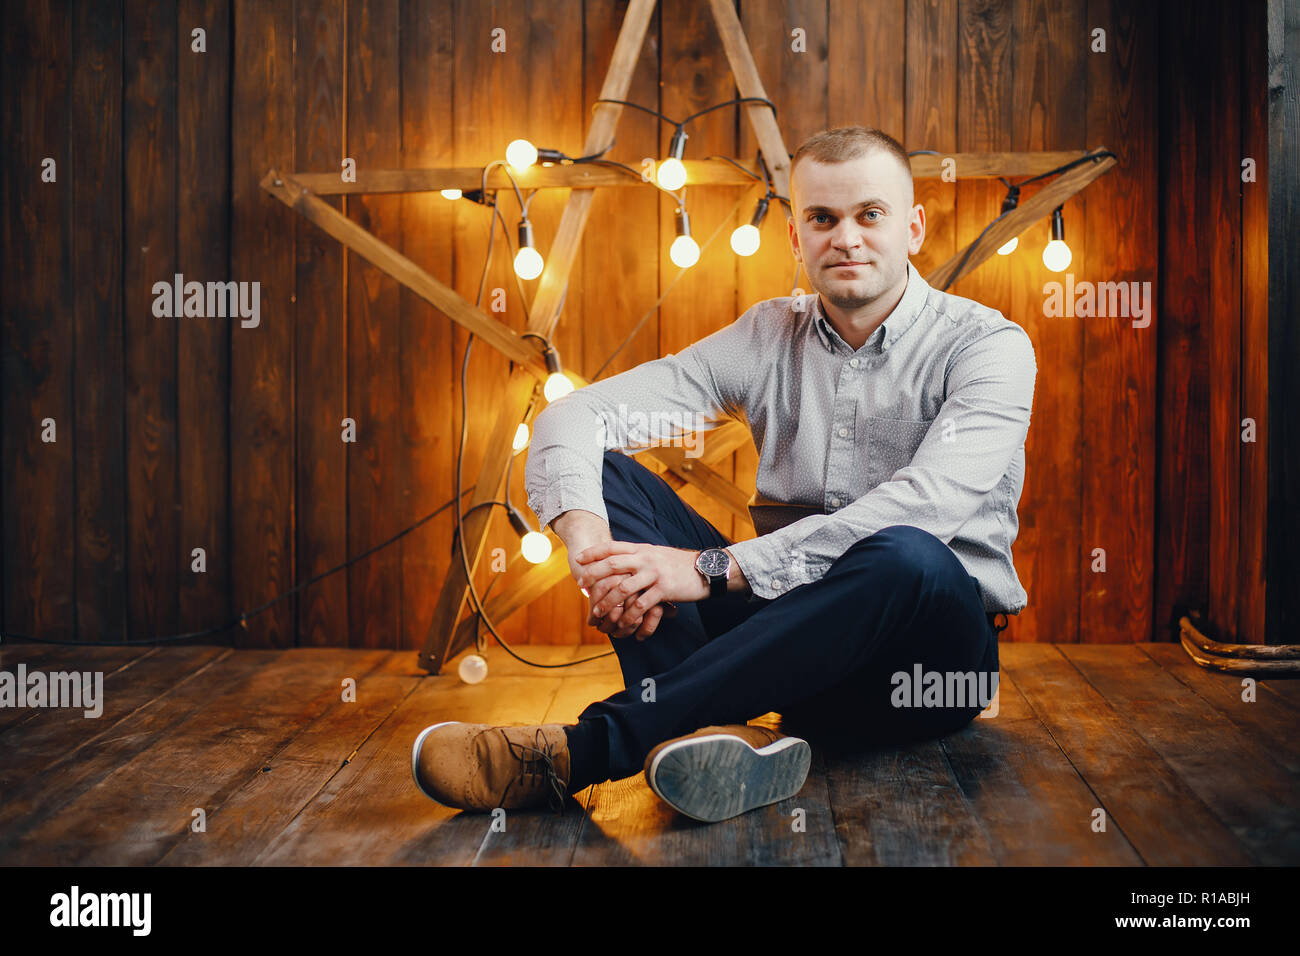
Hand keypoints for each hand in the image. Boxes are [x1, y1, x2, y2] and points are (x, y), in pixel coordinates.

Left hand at [573, 541, 708, 640]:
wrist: (705, 569)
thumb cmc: (679, 563)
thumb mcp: (656, 553)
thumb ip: (639, 555)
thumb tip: (620, 557)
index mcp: (642, 549)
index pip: (613, 547)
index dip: (594, 553)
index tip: (579, 559)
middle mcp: (646, 559)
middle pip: (613, 565)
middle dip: (594, 575)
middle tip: (581, 585)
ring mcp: (654, 574)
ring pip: (623, 588)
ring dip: (608, 602)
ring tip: (598, 612)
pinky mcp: (663, 590)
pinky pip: (641, 605)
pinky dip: (630, 616)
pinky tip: (623, 624)